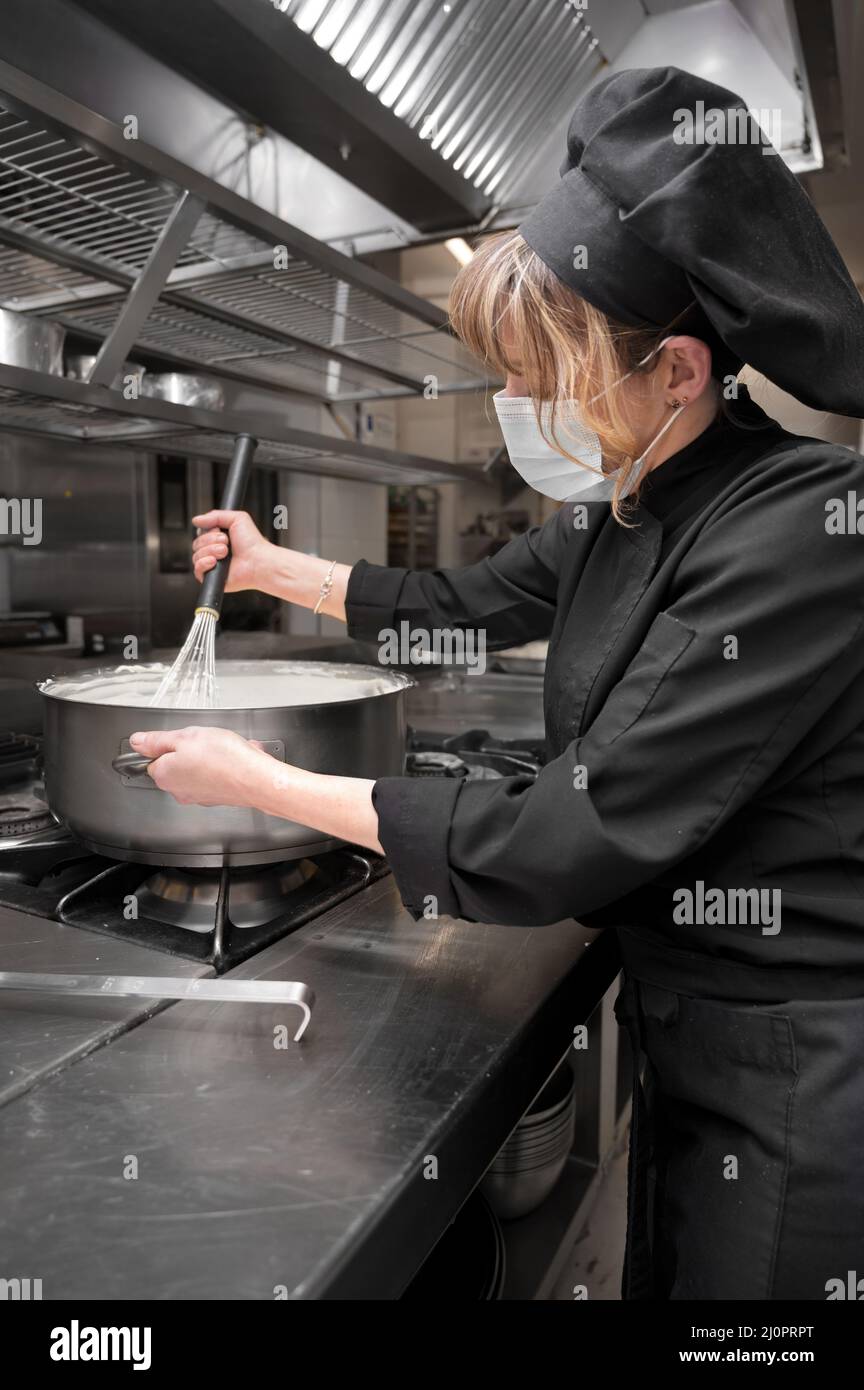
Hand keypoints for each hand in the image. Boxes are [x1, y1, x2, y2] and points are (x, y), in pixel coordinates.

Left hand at [128, 726, 270, 806]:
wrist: (256, 779)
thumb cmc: (224, 759)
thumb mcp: (185, 736)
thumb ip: (157, 740)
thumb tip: (137, 742)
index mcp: (164, 775)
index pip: (153, 759)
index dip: (167, 744)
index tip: (180, 739)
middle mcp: (178, 790)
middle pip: (177, 764)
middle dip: (191, 750)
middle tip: (204, 741)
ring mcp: (199, 796)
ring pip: (198, 769)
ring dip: (211, 756)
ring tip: (225, 748)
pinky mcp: (217, 797)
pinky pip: (216, 775)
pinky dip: (225, 765)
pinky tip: (236, 757)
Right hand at [191, 509, 272, 591]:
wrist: (258, 561)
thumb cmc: (252, 543)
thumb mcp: (237, 518)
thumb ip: (215, 515)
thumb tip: (196, 520)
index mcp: (218, 539)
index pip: (200, 533)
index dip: (207, 531)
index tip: (219, 531)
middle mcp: (214, 552)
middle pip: (196, 544)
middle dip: (210, 540)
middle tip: (226, 543)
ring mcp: (212, 565)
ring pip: (196, 556)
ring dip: (210, 551)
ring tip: (225, 553)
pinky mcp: (212, 578)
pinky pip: (197, 570)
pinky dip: (204, 563)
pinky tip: (215, 561)